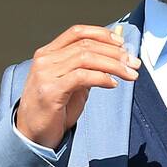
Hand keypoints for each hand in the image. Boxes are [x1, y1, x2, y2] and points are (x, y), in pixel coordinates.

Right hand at [14, 25, 139, 149]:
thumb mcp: (73, 83)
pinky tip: (112, 84)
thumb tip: (116, 52)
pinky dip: (102, 78)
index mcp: (48, 53)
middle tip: (133, 62)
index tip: (122, 44)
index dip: (102, 34)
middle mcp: (45, 60)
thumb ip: (89, 67)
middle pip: (86, 45)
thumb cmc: (54, 109)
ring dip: (113, 65)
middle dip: (115, 53)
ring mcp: (45, 74)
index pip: (77, 32)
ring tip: (129, 74)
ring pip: (86, 58)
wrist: (32, 133)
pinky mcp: (50, 91)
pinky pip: (82, 77)